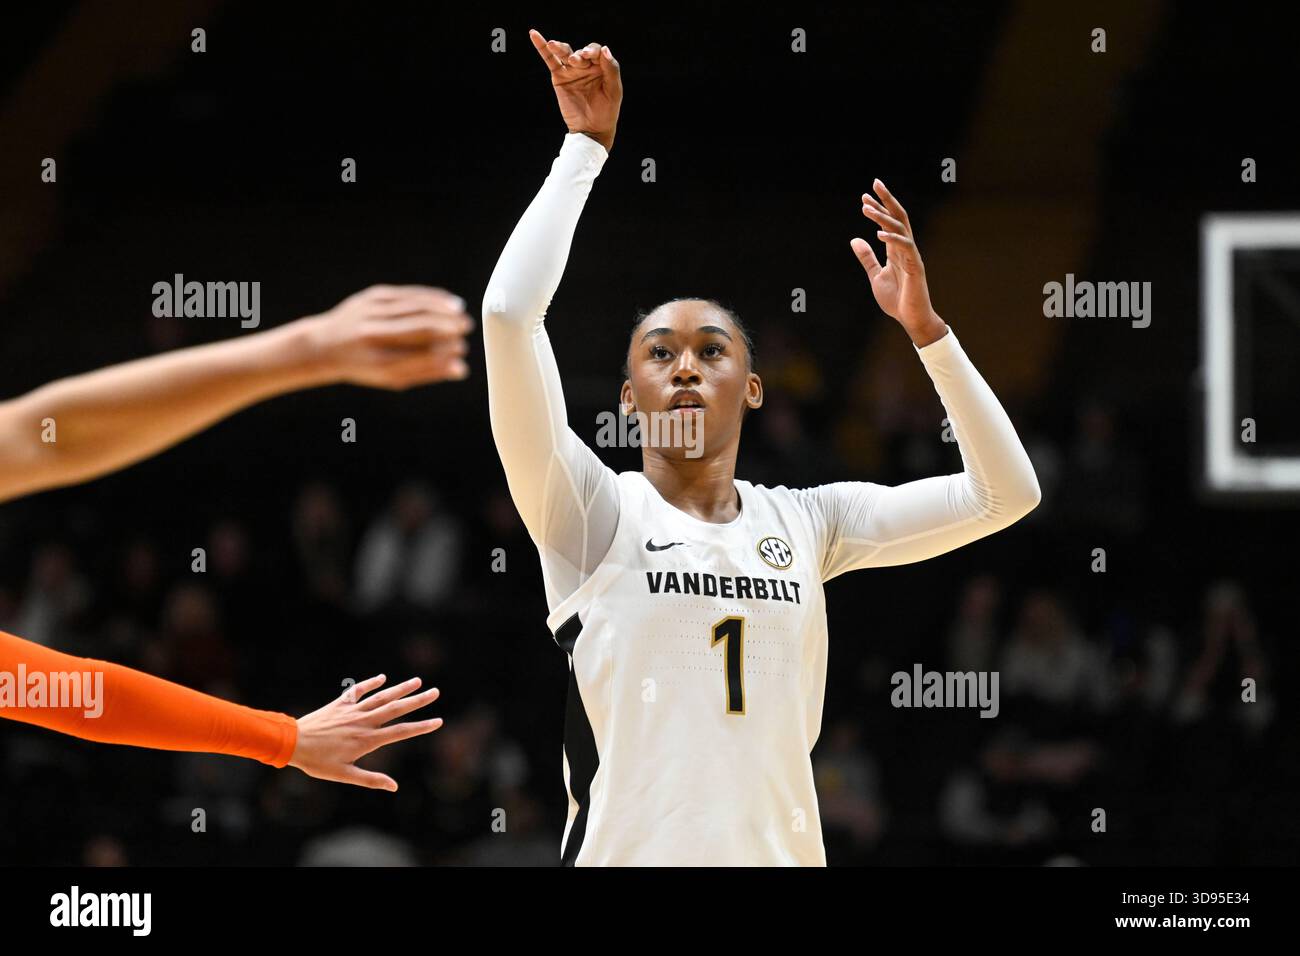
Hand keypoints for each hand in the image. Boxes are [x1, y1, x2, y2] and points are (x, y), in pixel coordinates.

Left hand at [289, 674, 442, 790]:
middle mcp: (364, 722)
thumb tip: (394, 787)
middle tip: (436, 692)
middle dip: (417, 701)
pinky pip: (358, 691)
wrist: (292, 742)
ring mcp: (352, 711)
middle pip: (396, 709)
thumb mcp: (344, 775)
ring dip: (400, 688)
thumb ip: (371, 779)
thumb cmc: (317, 762)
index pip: (401, 731)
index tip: (438, 721)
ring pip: (381, 697)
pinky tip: (382, 677)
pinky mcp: (340, 704)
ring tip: (417, 681)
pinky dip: (371, 683)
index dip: (421, 727)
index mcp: (367, 740)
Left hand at [302, 285, 472, 388]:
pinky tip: (448, 302)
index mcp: (378, 362)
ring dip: (442, 310)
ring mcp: (371, 311)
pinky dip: (431, 297)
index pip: (419, 355)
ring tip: (462, 317)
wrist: (325, 345)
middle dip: (446, 327)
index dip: (444, 352)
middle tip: (466, 329)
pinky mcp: (372, 295)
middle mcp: (372, 335)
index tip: (461, 351)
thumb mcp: (392, 377)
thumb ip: (426, 373)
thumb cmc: (367, 366)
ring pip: (415, 307)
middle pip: (419, 327)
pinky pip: (408, 294)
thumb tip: (460, 369)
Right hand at [528, 28, 621, 151]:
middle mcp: (586, 66)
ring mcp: (572, 71)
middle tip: (576, 62)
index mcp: (601, 67)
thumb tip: (604, 49)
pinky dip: (542, 47)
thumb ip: (611, 69)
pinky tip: (534, 35)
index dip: (592, 51)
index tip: (588, 57)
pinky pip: (550, 60)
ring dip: (560, 47)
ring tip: (554, 45)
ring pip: (565, 53)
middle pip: (580, 52)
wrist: (591, 130)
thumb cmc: (607, 112)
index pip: (596, 52)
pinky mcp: (559, 78)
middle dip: (579, 55)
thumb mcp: (614, 90)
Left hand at [850, 180, 946, 346]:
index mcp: (896, 249)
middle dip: (887, 200)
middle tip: (875, 184)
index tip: (866, 195)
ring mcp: (911, 256)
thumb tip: (855, 240)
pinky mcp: (915, 267)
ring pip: (900, 229)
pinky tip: (878, 233)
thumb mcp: (876, 276)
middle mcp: (905, 248)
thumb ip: (867, 258)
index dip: (879, 207)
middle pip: (899, 217)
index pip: (889, 222)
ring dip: (883, 217)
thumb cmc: (897, 299)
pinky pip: (905, 248)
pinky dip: (892, 239)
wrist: (911, 319)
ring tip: (866, 208)